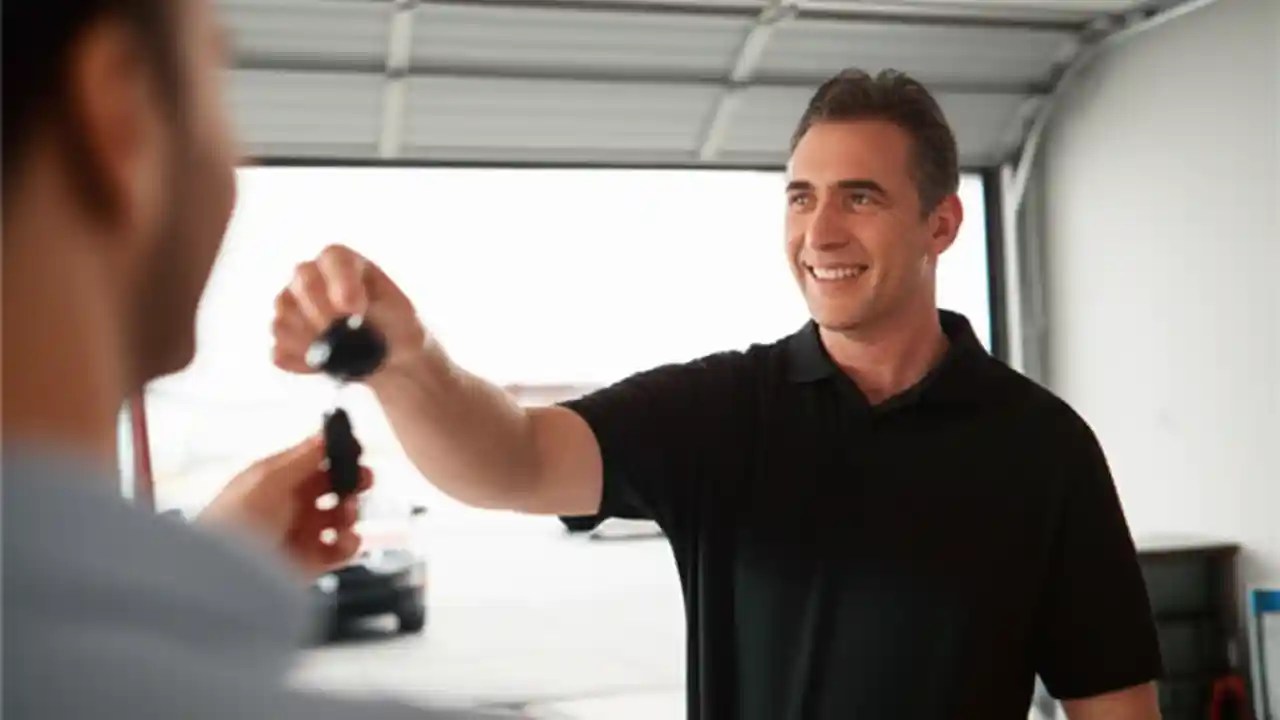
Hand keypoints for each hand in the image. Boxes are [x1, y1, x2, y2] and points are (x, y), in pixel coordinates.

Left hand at [198, 435, 372, 575]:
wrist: (221, 575)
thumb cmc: (236, 520)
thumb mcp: (266, 479)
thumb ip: (301, 457)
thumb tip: (327, 432)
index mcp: (278, 479)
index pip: (315, 459)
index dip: (338, 453)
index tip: (356, 450)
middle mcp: (293, 504)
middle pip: (335, 486)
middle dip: (353, 481)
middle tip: (364, 480)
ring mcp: (304, 533)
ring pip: (343, 516)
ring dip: (352, 511)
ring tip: (346, 513)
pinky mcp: (312, 562)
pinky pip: (342, 549)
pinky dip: (350, 543)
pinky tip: (344, 540)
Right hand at [272, 244, 428, 381]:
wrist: (388, 358)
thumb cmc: (397, 330)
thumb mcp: (404, 318)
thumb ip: (382, 317)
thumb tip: (344, 328)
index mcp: (347, 264)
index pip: (334, 258)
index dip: (341, 282)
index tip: (354, 310)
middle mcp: (314, 276)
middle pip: (303, 278)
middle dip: (321, 309)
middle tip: (340, 332)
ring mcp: (293, 304)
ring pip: (284, 312)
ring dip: (309, 338)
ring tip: (336, 353)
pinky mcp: (285, 336)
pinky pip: (279, 347)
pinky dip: (299, 361)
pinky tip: (321, 366)